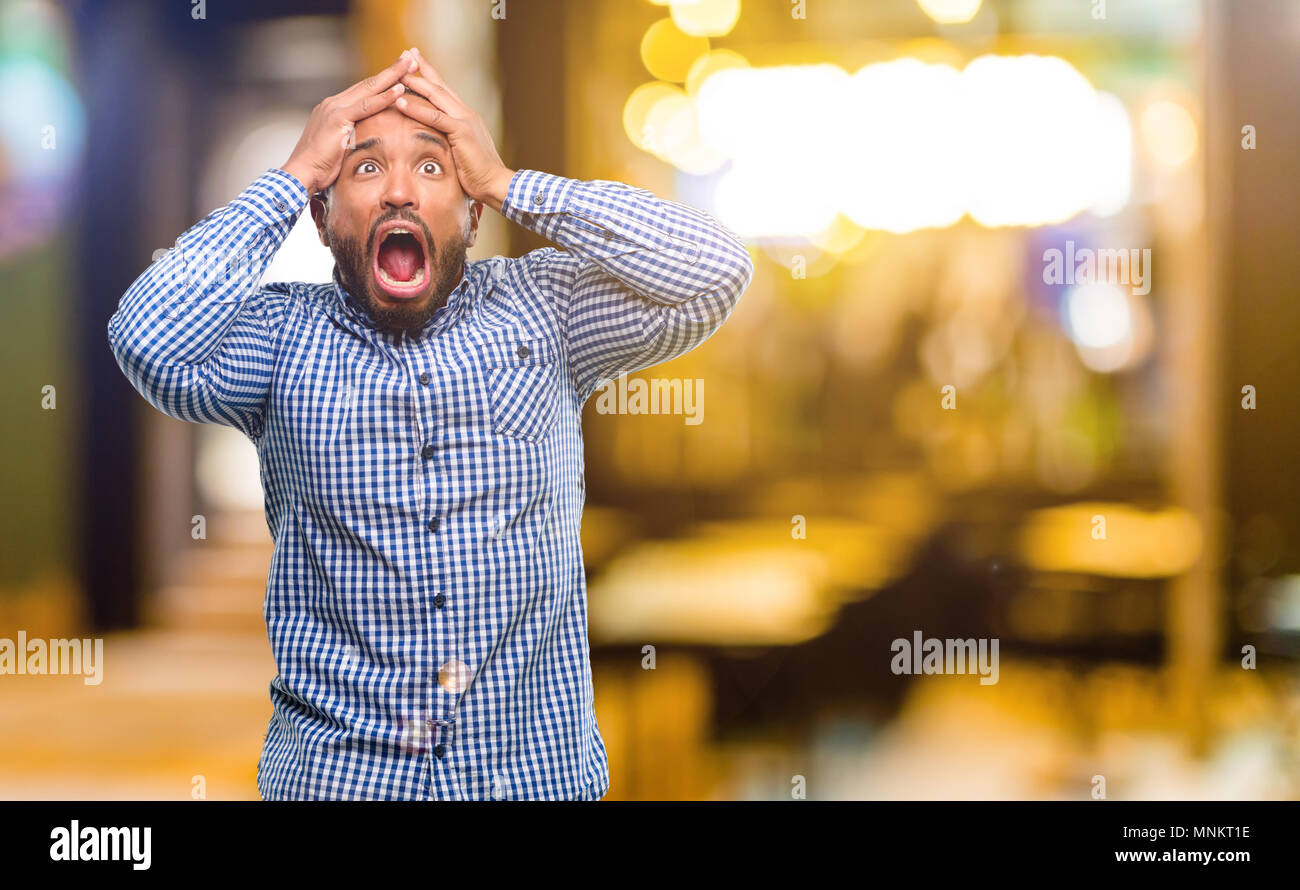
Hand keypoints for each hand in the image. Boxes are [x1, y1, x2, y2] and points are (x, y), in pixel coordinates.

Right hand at [281, 53, 417, 195]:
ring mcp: (334, 108)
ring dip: (392, 75)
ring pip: (369, 88)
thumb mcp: (339, 149)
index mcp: (334, 109)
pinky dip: (384, 97)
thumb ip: (352, 139)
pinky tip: (400, 89)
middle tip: (411, 57)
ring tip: (412, 64)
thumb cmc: (319, 168)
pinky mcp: (337, 119)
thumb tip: (366, 143)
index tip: (402, 71)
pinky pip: (366, 106)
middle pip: (368, 83)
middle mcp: (333, 103)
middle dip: (391, 70)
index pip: (364, 91)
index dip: (384, 80)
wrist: (300, 174)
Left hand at [396, 47, 514, 210]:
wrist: (495, 184)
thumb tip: (435, 140)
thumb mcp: (461, 151)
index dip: (430, 74)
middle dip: (421, 69)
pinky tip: (400, 102)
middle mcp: (465, 113)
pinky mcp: (461, 132)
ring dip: (414, 83)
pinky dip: (416, 109)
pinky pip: (435, 117)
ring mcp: (465, 120)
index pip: (445, 90)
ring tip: (396, 74)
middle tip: (404, 54)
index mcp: (466, 116)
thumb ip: (449, 140)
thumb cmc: (478, 174)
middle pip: (439, 86)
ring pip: (435, 96)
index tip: (415, 59)